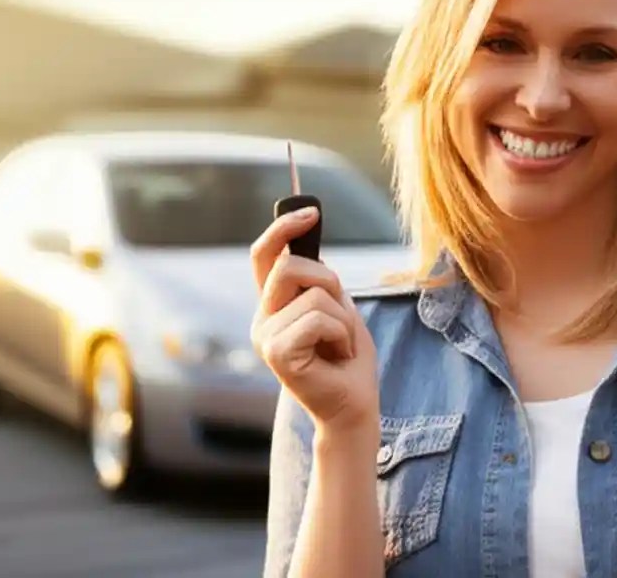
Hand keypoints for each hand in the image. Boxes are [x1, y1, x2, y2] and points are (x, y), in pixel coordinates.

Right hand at [250, 207, 378, 438]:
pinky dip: (340, 333)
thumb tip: (307, 238)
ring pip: (313, 294)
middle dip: (329, 281)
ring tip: (340, 344)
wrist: (353, 405)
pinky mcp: (276, 353)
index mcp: (274, 305)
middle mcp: (262, 318)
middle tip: (342, 315)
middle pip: (289, 266)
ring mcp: (266, 336)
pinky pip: (317, 319)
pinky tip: (337, 355)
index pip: (264, 255)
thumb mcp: (338, 307)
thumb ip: (320, 280)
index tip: (310, 211)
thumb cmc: (348, 359)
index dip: (282, 227)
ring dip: (342, 318)